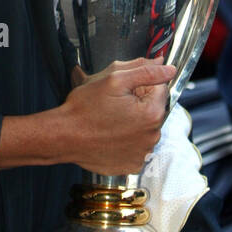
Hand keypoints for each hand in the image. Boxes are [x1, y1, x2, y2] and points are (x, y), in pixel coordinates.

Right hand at [62, 58, 174, 175]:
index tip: (123, 90)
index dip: (141, 84)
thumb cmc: (85, 108)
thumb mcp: (114, 79)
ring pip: (146, 127)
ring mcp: (143, 153)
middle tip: (113, 104)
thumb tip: (168, 68)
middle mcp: (152, 136)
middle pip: (154, 109)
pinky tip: (111, 135)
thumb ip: (145, 71)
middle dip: (138, 103)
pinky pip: (137, 145)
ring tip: (110, 120)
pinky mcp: (133, 164)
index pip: (160, 88)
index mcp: (152, 113)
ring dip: (134, 121)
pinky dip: (128, 139)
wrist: (64, 136)